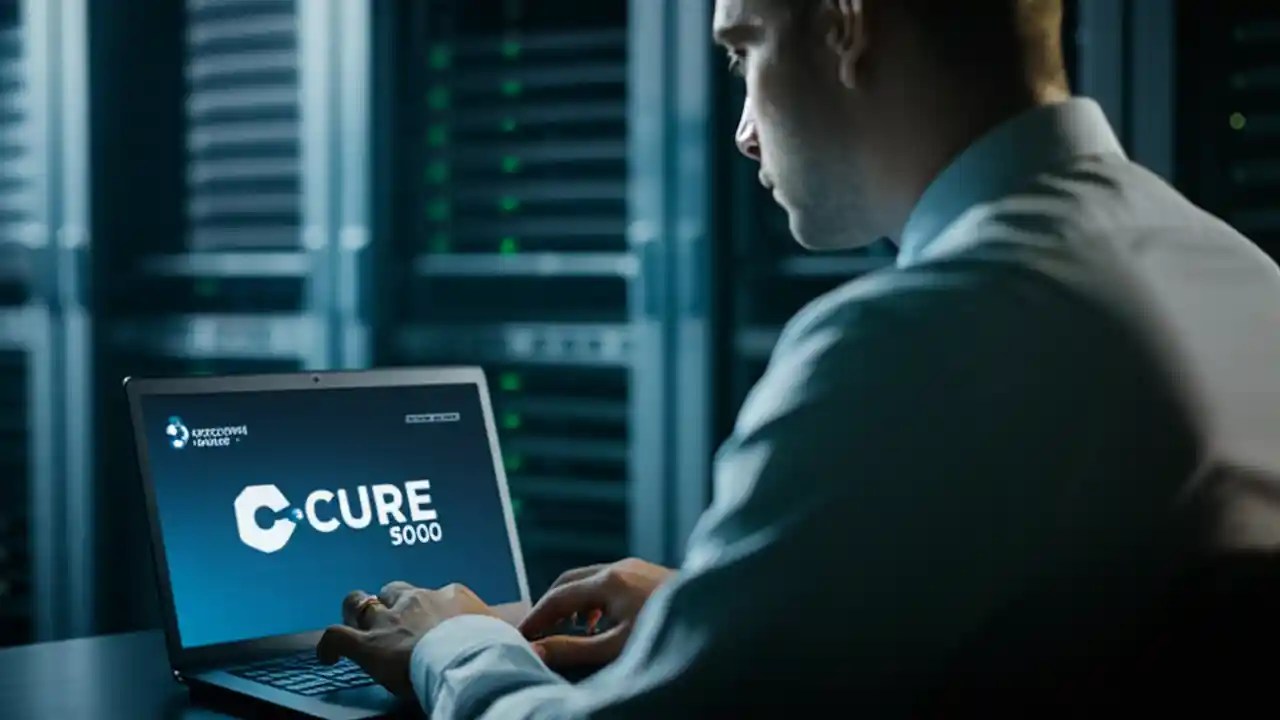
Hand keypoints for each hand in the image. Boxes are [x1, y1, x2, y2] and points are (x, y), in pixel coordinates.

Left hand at [316, 581, 497, 698]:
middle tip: (391, 621)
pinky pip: (335, 637)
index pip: (438, 594)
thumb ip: (512, 639)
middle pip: (393, 590)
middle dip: (388, 603)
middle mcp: (416, 600)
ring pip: (358, 602)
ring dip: (355, 612)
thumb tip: (536, 650)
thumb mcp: (508, 638)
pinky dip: (328, 646)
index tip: (435, 623)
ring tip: (355, 623)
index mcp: (451, 596)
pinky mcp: (367, 644)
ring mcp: (389, 620)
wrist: (467, 659)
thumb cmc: (491, 649)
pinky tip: (327, 657)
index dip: (432, 608)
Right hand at [518, 558, 673, 668]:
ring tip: (566, 633)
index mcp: (609, 579)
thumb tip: (537, 650)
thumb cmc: (669, 635)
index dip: (536, 617)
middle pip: (571, 581)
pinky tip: (600, 625)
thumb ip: (573, 649)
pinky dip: (595, 602)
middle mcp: (622, 566)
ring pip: (592, 581)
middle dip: (551, 606)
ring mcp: (638, 567)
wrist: (722, 618)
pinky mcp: (651, 575)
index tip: (521, 636)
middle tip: (538, 632)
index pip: (558, 596)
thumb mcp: (616, 648)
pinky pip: (611, 583)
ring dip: (574, 604)